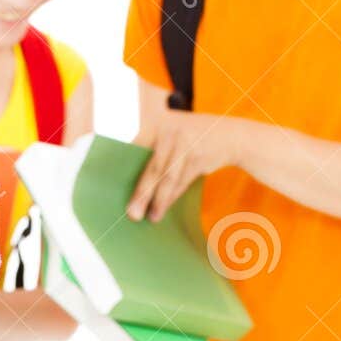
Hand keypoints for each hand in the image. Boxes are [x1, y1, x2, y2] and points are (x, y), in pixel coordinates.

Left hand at [126, 111, 243, 222]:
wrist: (231, 134)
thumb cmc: (190, 138)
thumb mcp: (171, 135)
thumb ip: (152, 150)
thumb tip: (129, 182)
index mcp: (155, 123)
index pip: (134, 148)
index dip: (122, 168)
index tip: (110, 188)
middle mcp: (170, 130)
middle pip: (153, 167)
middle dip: (142, 193)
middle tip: (131, 213)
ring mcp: (187, 142)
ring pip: (169, 177)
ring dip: (159, 200)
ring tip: (150, 217)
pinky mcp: (200, 156)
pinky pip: (183, 181)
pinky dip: (172, 197)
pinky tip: (163, 209)